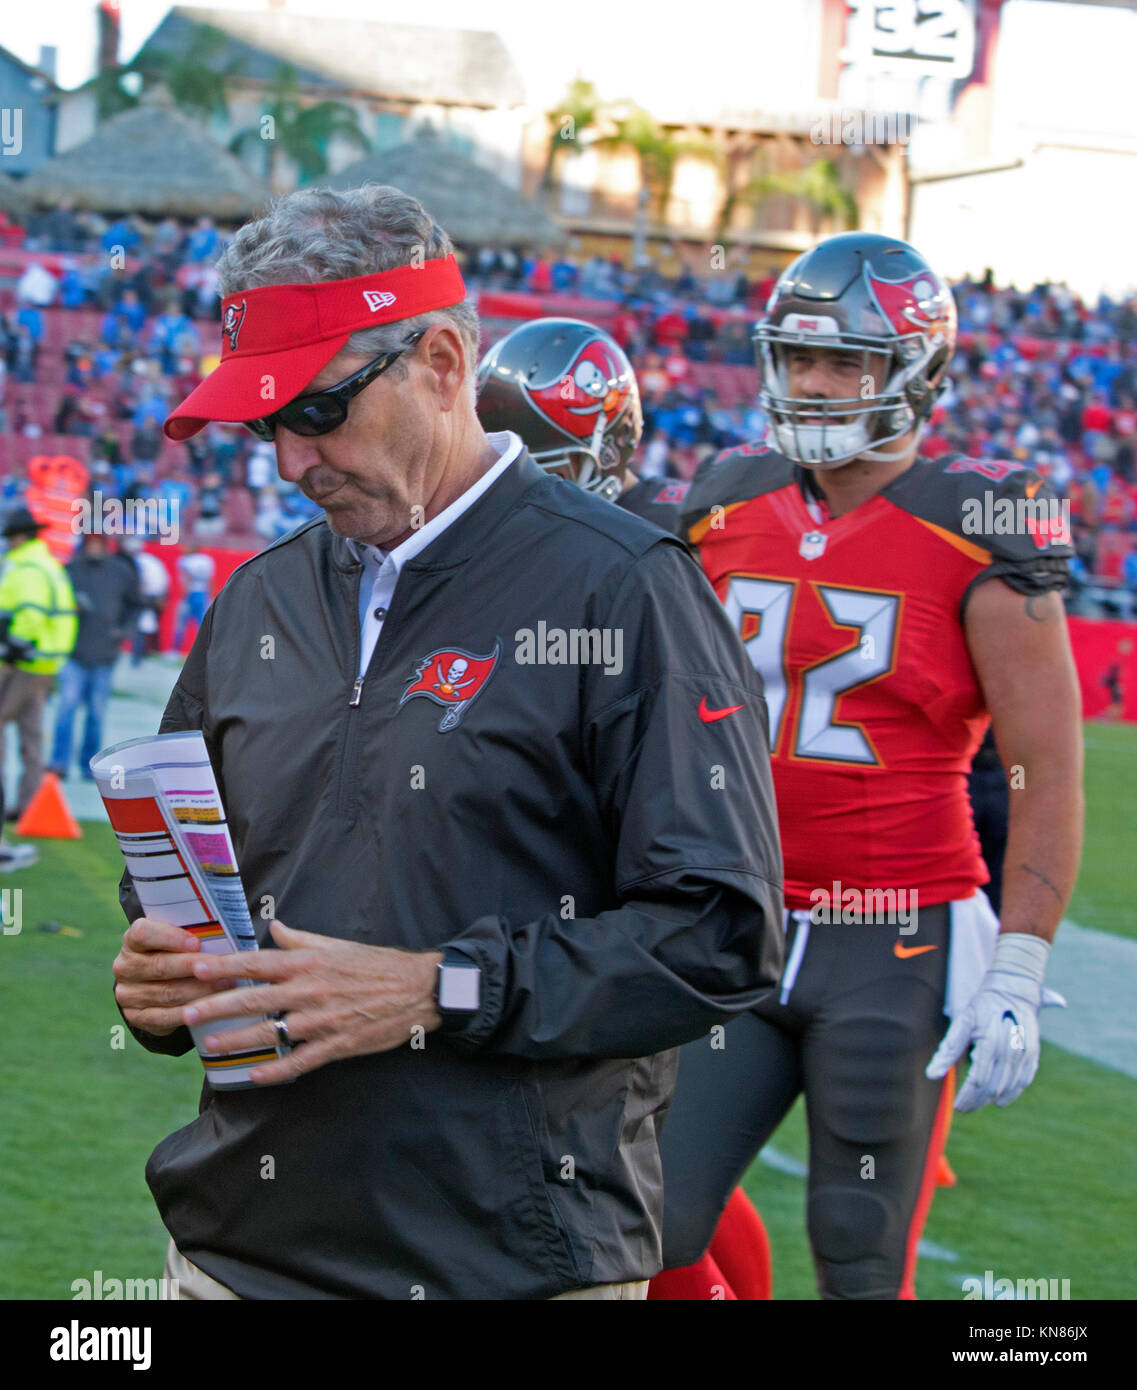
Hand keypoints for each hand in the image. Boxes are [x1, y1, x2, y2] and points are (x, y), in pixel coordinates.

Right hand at [113, 917, 235, 1036]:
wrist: (155, 985)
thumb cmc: (173, 953)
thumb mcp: (176, 940)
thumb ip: (189, 935)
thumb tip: (218, 934)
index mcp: (132, 941)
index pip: (143, 933)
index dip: (169, 937)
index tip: (196, 943)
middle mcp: (125, 967)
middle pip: (159, 965)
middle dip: (194, 966)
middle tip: (222, 967)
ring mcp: (128, 994)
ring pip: (166, 992)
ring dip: (198, 990)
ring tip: (224, 985)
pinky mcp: (136, 1016)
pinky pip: (164, 1016)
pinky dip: (188, 1012)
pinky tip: (207, 1009)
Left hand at [182, 920, 443, 1083]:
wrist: (418, 989)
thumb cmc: (377, 965)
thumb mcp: (338, 945)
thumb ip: (300, 940)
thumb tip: (273, 926)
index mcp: (309, 964)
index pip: (257, 963)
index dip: (225, 967)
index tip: (197, 969)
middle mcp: (310, 990)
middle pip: (254, 999)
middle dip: (216, 1006)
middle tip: (186, 1012)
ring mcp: (322, 1020)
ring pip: (270, 1033)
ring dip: (237, 1040)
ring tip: (210, 1046)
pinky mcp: (337, 1044)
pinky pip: (300, 1061)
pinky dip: (276, 1070)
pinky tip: (253, 1076)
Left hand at [926, 933, 1049, 1111]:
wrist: (1012, 991)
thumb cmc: (982, 1007)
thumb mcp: (961, 1022)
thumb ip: (948, 1050)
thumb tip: (931, 1075)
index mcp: (990, 1042)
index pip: (978, 1080)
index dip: (967, 1097)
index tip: (957, 1107)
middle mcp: (1010, 1050)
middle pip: (993, 1087)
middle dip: (977, 1101)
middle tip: (964, 1108)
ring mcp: (1025, 1053)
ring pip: (1009, 1086)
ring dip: (992, 1099)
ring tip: (977, 1103)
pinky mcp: (1034, 1054)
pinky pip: (1025, 1080)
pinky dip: (1013, 1092)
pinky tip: (1000, 1099)